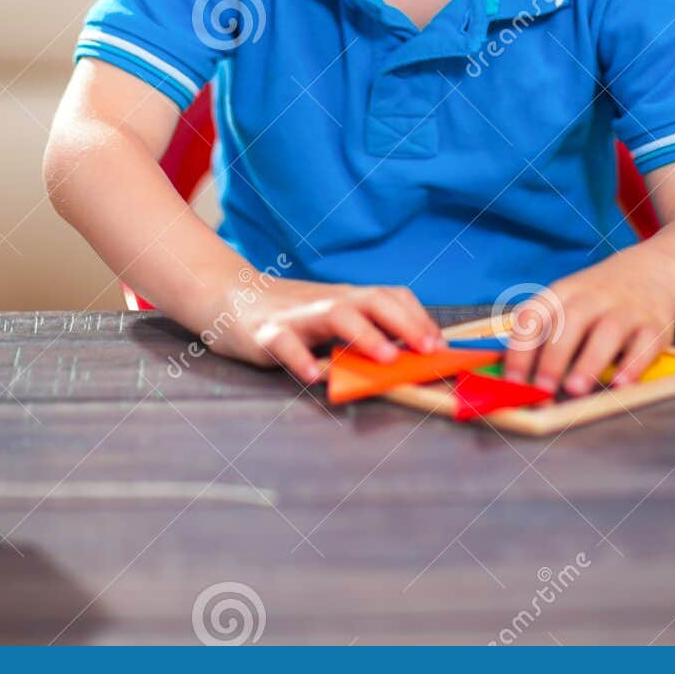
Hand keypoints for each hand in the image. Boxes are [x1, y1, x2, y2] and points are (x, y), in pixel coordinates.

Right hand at [202, 273, 444, 384]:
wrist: (231, 296)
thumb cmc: (292, 316)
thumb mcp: (331, 318)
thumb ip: (363, 334)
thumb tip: (409, 361)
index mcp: (347, 299)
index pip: (391, 297)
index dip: (419, 318)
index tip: (443, 345)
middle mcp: (328, 302)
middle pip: (372, 301)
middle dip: (405, 323)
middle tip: (429, 350)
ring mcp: (297, 316)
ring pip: (334, 315)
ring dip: (364, 334)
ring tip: (386, 358)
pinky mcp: (266, 333)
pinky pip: (286, 343)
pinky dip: (301, 358)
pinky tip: (317, 377)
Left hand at [501, 254, 674, 397]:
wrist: (653, 271)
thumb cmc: (598, 299)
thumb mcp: (566, 302)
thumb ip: (543, 335)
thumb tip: (515, 380)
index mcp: (562, 293)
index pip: (533, 316)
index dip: (519, 349)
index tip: (513, 382)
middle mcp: (593, 297)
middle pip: (570, 322)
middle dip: (553, 357)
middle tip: (542, 388)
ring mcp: (626, 309)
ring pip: (608, 332)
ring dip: (590, 361)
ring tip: (575, 389)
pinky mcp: (656, 326)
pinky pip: (645, 344)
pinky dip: (633, 365)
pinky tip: (620, 384)